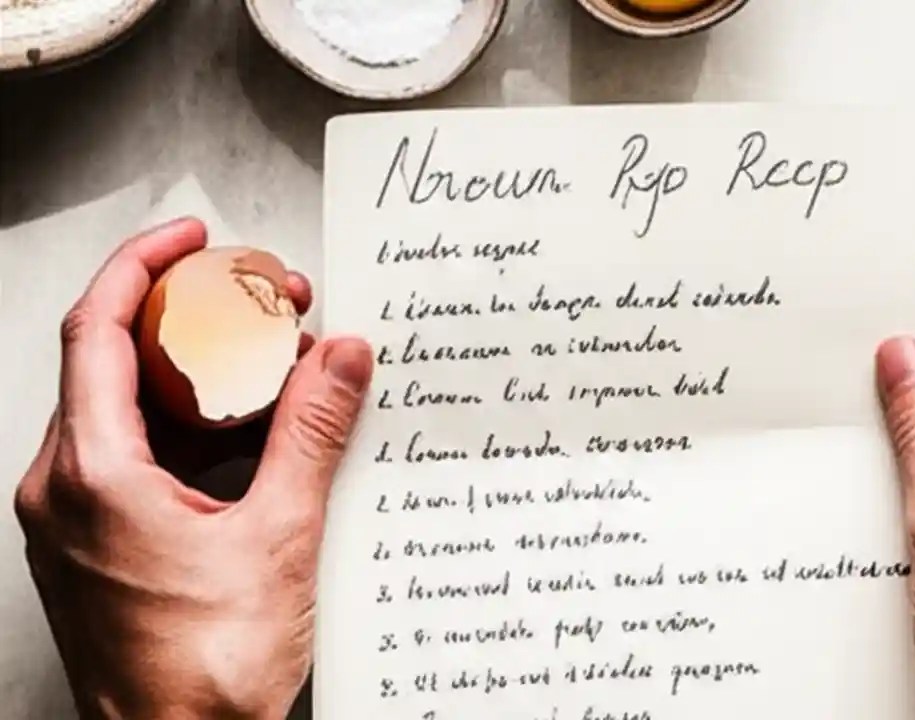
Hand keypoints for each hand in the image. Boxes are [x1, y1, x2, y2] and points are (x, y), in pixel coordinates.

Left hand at [13, 218, 373, 719]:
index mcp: (93, 474)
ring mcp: (78, 520)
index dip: (146, 266)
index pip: (100, 330)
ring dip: (198, 379)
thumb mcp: (278, 535)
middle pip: (115, 363)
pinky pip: (137, 458)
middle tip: (262, 304)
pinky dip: (193, 430)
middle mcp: (67, 489)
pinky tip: (254, 440)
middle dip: (193, 321)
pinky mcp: (100, 545)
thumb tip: (340, 359)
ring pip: (129, 412)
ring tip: (272, 368)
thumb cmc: (203, 673)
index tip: (195, 239)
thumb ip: (311, 433)